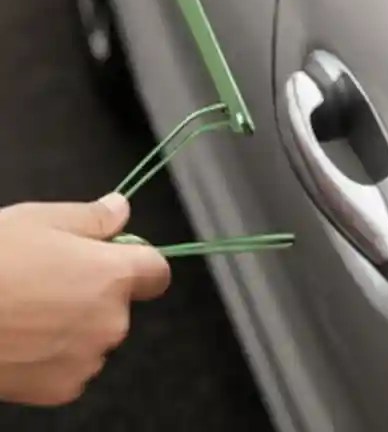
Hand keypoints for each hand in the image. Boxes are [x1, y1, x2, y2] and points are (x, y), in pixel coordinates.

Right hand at [0, 193, 170, 405]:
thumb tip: (121, 209)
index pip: (157, 271)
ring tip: (24, 312)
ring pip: (93, 338)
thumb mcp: (38, 221)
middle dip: (93, 295)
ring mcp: (88, 359)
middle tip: (45, 284)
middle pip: (119, 306)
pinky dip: (52, 358)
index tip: (113, 258)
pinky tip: (18, 340)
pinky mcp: (63, 388)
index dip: (138, 263)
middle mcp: (111, 320)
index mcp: (113, 276)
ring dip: (72, 328)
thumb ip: (91, 218)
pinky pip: (70, 368)